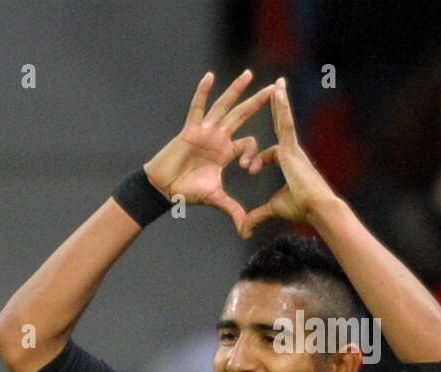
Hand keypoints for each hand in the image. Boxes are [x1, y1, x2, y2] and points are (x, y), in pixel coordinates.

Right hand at [144, 69, 273, 234]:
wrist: (163, 190)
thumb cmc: (185, 192)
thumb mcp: (214, 199)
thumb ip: (232, 209)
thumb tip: (245, 228)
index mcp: (226, 152)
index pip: (249, 143)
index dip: (255, 153)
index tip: (250, 169)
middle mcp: (218, 138)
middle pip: (243, 115)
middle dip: (259, 102)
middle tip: (277, 88)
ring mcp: (205, 132)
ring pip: (224, 106)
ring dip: (237, 90)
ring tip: (250, 74)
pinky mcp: (190, 130)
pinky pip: (198, 108)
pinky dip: (203, 92)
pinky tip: (210, 77)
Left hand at [239, 77, 338, 237]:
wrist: (316, 207)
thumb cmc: (300, 208)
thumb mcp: (272, 209)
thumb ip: (256, 216)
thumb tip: (243, 230)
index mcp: (288, 163)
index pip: (270, 154)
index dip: (257, 161)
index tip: (248, 171)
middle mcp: (291, 151)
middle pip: (281, 126)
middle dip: (276, 110)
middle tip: (272, 92)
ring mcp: (292, 147)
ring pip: (284, 120)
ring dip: (280, 101)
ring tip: (276, 83)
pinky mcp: (292, 147)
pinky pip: (284, 122)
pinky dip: (282, 107)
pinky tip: (277, 91)